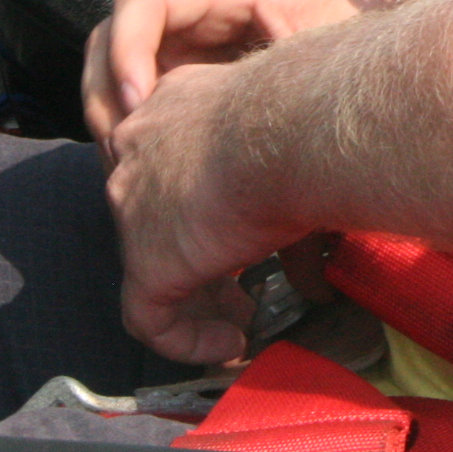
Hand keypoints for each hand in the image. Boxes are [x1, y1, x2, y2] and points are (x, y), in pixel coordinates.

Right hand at [83, 0, 411, 151]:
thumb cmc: (356, 6)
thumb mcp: (327, 31)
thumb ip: (291, 74)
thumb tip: (266, 140)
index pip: (143, 1)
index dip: (128, 49)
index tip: (140, 102)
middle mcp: (193, 10)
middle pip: (113, 39)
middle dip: (106, 93)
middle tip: (123, 151)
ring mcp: (190, 40)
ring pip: (122, 71)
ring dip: (116, 117)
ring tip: (137, 168)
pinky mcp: (196, 72)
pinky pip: (149, 96)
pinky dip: (142, 131)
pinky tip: (163, 174)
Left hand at [104, 54, 308, 365]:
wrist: (289, 128)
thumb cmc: (303, 119)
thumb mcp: (287, 151)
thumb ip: (289, 207)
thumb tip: (319, 271)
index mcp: (170, 108)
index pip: (167, 163)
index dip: (197, 204)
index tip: (234, 231)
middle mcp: (139, 150)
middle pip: (152, 214)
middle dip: (194, 254)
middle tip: (238, 287)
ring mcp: (133, 206)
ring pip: (149, 265)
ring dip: (194, 299)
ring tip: (238, 323)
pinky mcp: (145, 259)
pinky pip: (150, 318)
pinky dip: (187, 340)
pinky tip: (231, 344)